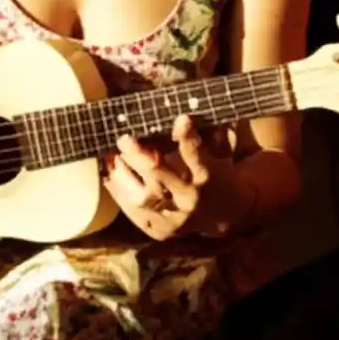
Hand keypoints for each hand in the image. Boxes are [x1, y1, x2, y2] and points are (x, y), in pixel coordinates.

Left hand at [104, 115, 254, 240]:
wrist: (227, 214)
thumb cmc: (218, 175)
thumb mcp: (220, 153)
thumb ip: (207, 135)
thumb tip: (189, 109)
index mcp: (207, 176)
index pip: (195, 155)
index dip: (187, 136)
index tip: (180, 118)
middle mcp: (190, 198)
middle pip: (160, 176)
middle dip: (139, 156)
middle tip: (123, 139)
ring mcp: (175, 217)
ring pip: (143, 198)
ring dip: (124, 177)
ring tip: (112, 159)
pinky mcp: (162, 230)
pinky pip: (136, 214)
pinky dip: (121, 195)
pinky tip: (112, 179)